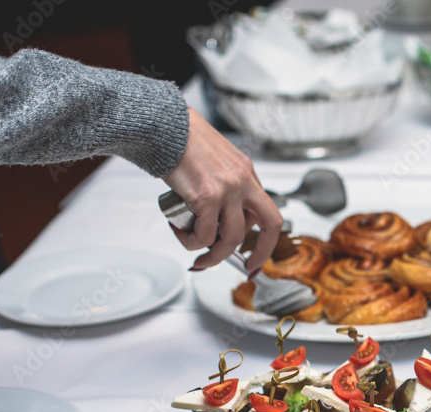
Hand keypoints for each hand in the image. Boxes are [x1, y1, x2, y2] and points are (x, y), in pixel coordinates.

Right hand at [163, 108, 281, 273]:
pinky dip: (192, 242)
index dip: (266, 238)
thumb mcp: (215, 159)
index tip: (255, 255)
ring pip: (232, 238)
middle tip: (246, 267)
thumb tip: (217, 214)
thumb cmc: (179, 140)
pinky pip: (205, 234)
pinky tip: (180, 233)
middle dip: (261, 252)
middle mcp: (244, 181)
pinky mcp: (207, 196)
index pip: (268, 211)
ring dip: (214, 254)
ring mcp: (228, 189)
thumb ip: (223, 183)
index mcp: (247, 172)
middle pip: (269, 225)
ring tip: (196, 253)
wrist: (161, 124)